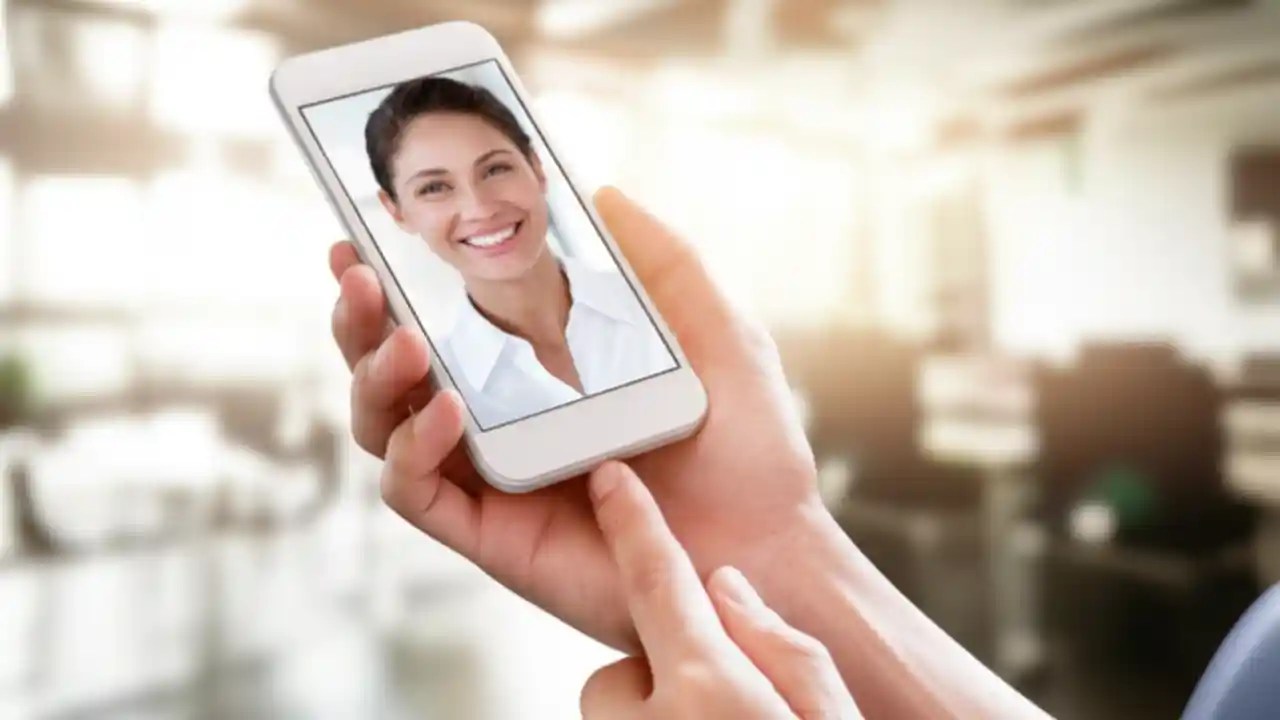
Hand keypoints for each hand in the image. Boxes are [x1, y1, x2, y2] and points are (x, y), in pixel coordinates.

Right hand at [329, 186, 822, 650]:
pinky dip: (412, 446)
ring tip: (404, 337)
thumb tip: (604, 194)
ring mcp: (491, 478)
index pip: (446, 320)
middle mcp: (502, 422)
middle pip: (394, 369)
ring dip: (374, 376)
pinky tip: (446, 409)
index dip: (397, 279)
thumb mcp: (714, 332)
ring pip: (383, 426)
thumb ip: (663, 263)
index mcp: (540, 373)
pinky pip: (415, 491)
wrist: (770, 546)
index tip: (368, 232)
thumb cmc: (749, 448)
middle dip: (361, 318)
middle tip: (361, 272)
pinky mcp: (491, 533)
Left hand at [579, 461, 860, 719]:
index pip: (655, 580)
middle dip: (663, 660)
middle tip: (727, 692)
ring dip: (656, 708)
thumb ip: (784, 647)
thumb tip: (732, 592)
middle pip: (624, 659)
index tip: (610, 480)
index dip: (632, 522)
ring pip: (618, 704)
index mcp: (707, 690)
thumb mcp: (832, 719)